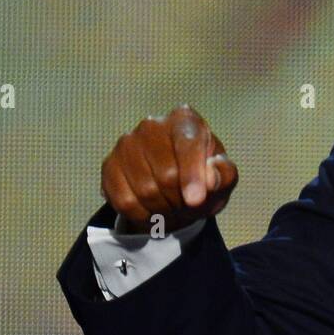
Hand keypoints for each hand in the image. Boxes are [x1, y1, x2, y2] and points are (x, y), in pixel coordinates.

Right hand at [100, 104, 237, 233]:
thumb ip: (224, 175)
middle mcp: (152, 125)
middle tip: (188, 204)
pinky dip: (143, 215)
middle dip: (181, 198)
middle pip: (166, 175)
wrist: (177, 187)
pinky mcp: (109, 165)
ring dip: (163, 208)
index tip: (196, 201)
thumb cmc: (205, 177)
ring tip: (172, 205)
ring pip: (145, 190)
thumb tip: (210, 180)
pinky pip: (124, 201)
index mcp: (185, 119)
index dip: (192, 176)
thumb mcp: (224, 176)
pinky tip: (152, 209)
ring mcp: (126, 143)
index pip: (188, 146)